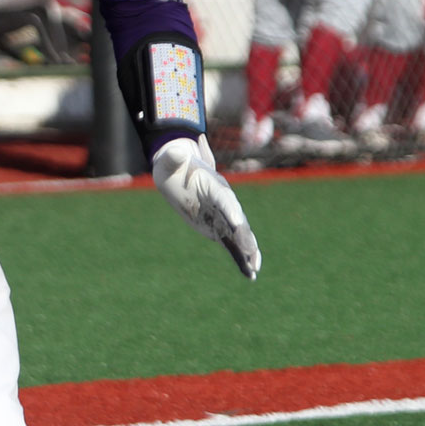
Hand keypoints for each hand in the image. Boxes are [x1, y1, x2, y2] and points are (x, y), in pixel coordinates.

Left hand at [152, 135, 260, 279]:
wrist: (178, 170)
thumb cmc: (174, 164)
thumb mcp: (170, 160)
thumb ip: (173, 157)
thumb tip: (173, 151)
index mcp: (214, 185)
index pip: (225, 200)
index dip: (232, 212)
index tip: (238, 224)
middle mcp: (223, 201)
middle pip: (237, 220)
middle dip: (244, 236)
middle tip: (250, 253)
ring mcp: (223, 216)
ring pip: (239, 235)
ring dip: (247, 252)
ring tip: (254, 270)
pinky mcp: (218, 227)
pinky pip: (232, 243)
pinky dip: (240, 257)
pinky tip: (249, 274)